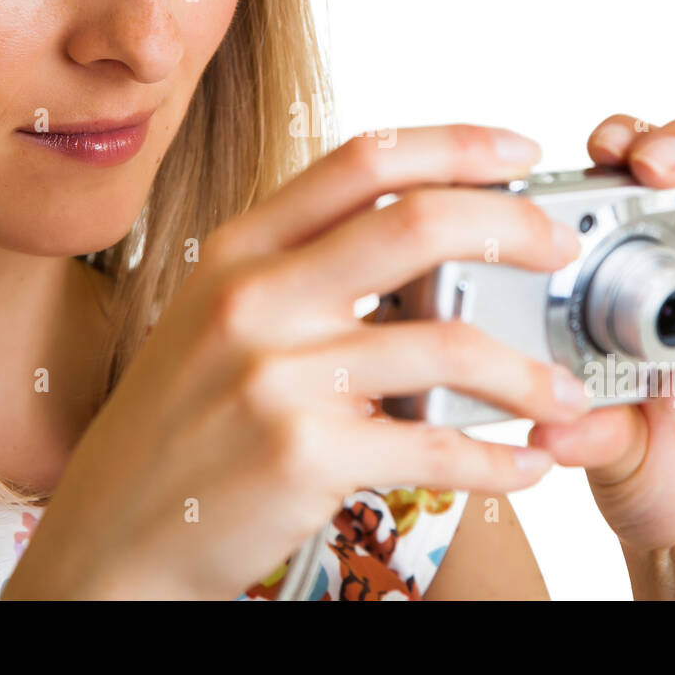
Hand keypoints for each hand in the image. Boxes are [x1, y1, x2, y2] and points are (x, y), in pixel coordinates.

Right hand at [3, 124, 591, 599]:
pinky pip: (433, 445)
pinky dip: (495, 459)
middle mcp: (254, 298)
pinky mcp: (301, 453)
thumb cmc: (178, 422)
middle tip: (556, 249)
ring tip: (561, 393)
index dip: (455, 144)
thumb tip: (420, 244)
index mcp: (239, 250)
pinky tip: (521, 464)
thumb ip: (302, 270)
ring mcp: (275, 374)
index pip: (361, 161)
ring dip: (526, 371)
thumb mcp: (218, 317)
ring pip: (445, 343)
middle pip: (415, 224)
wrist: (114, 530)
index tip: (517, 151)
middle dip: (512, 226)